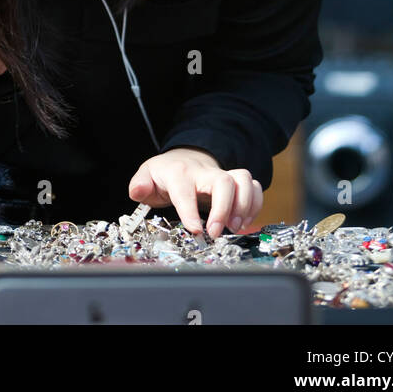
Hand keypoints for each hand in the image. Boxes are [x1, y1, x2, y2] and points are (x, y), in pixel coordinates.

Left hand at [128, 148, 262, 238]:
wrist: (184, 158)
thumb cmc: (166, 173)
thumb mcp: (147, 175)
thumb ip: (140, 184)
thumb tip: (137, 192)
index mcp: (180, 174)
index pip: (186, 191)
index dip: (190, 211)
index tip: (195, 231)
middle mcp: (205, 173)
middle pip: (224, 182)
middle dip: (224, 209)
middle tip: (216, 232)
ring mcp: (222, 176)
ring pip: (243, 180)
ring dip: (245, 206)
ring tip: (235, 227)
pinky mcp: (236, 182)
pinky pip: (254, 187)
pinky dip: (255, 205)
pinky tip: (244, 222)